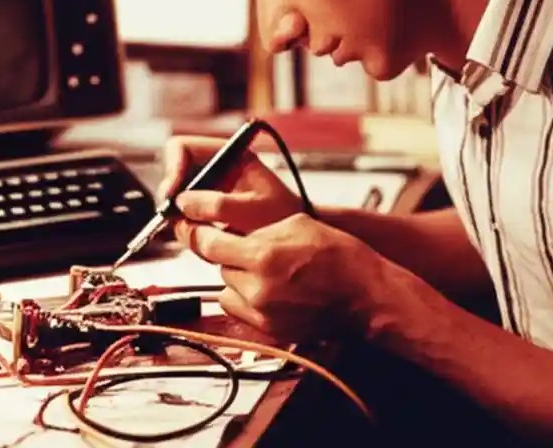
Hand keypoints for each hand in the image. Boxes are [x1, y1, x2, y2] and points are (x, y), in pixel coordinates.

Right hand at [158, 135, 301, 235]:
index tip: (173, 194)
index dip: (172, 168)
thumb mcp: (254, 210)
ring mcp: (207, 194)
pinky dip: (191, 236)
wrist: (296, 242)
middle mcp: (214, 171)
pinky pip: (184, 223)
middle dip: (175, 203)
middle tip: (183, 224)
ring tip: (209, 238)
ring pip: (176, 205)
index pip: (181, 148)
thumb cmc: (285, 220)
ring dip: (184, 224)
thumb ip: (218, 205)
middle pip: (173, 178)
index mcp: (228, 155)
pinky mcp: (205, 215)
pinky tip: (212, 246)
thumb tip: (181, 203)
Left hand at [176, 213, 396, 341]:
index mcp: (262, 255)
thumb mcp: (295, 224)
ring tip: (263, 270)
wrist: (366, 295)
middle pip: (217, 265)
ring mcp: (262, 312)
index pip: (207, 243)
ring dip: (236, 277)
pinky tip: (267, 288)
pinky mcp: (269, 329)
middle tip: (248, 247)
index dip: (193, 232)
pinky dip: (245, 298)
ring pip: (226, 288)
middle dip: (227, 254)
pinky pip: (239, 309)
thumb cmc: (339, 256)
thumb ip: (255, 228)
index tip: (185, 225)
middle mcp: (257, 287)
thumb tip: (225, 227)